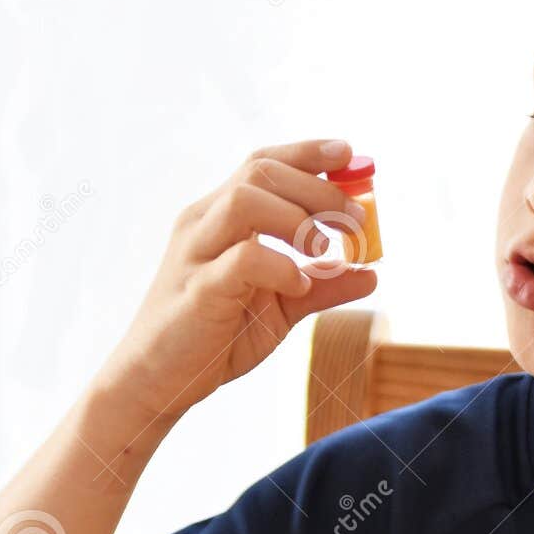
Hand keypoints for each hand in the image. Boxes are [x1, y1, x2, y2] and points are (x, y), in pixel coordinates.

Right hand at [98, 139, 378, 423]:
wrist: (160, 381)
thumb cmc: (216, 336)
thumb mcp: (282, 308)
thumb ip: (323, 286)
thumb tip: (373, 274)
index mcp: (221, 217)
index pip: (262, 162)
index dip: (308, 152)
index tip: (350, 154)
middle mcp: (204, 224)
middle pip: (261, 172)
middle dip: (318, 188)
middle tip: (354, 221)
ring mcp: (197, 253)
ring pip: (244, 200)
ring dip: (298, 219)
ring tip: (323, 252)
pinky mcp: (198, 290)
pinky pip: (243, 258)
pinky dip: (281, 266)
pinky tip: (298, 287)